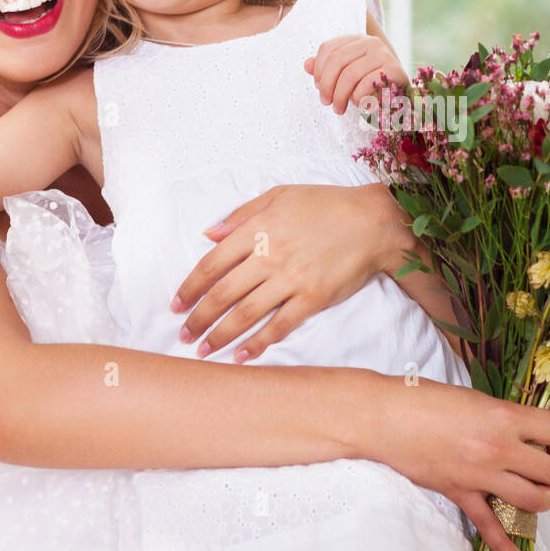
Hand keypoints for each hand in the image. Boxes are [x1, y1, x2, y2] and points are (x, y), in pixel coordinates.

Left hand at [171, 183, 402, 360]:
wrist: (373, 221)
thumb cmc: (327, 204)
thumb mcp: (280, 194)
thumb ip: (241, 214)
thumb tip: (209, 234)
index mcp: (258, 229)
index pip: (212, 264)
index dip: (189, 287)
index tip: (176, 304)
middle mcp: (270, 256)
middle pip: (223, 293)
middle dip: (198, 318)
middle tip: (183, 336)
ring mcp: (291, 279)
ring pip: (246, 313)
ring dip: (221, 335)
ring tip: (204, 350)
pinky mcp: (313, 298)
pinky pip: (280, 325)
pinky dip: (259, 343)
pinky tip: (242, 355)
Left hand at [303, 33, 407, 114]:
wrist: (402, 96)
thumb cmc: (370, 86)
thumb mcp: (347, 76)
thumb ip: (327, 69)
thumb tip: (305, 64)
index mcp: (357, 39)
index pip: (328, 48)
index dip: (318, 70)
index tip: (318, 87)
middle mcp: (371, 42)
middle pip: (337, 61)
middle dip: (327, 85)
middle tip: (326, 103)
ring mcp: (384, 54)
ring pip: (350, 74)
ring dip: (340, 96)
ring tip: (338, 109)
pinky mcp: (394, 70)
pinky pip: (367, 84)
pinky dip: (358, 98)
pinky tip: (358, 105)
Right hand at [379, 377, 549, 550]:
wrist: (385, 418)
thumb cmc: (423, 399)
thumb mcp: (473, 398)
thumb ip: (501, 415)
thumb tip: (523, 428)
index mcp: (503, 417)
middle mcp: (498, 448)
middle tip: (543, 463)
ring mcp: (480, 475)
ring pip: (533, 499)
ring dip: (543, 498)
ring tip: (540, 493)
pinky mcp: (461, 494)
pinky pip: (489, 527)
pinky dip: (506, 547)